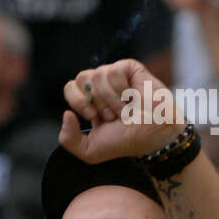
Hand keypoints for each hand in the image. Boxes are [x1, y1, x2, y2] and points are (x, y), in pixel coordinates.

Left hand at [60, 60, 184, 162]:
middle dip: (95, 102)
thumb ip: (68, 139)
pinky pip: (114, 71)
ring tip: (124, 110)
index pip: (70, 87)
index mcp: (89, 99)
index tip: (93, 117)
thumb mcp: (90, 150)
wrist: (151, 136)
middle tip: (110, 116)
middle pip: (82, 78)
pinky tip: (132, 98)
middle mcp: (101, 85)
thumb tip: (66, 113)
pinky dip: (122, 90)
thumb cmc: (125, 141)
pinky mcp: (130, 68)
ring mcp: (115, 75)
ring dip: (111, 99)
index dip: (78, 102)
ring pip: (98, 75)